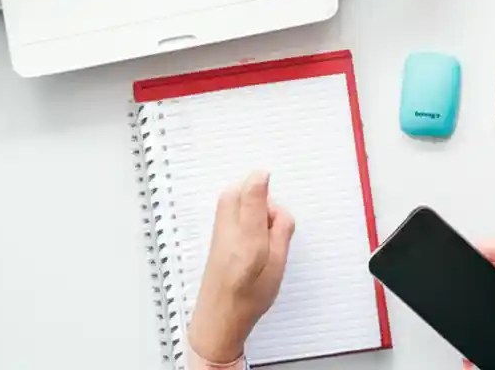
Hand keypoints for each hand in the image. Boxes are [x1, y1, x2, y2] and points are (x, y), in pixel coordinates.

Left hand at [188, 171, 295, 363]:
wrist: (218, 320)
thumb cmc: (250, 297)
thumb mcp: (277, 264)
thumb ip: (280, 231)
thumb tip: (277, 206)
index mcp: (248, 239)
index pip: (250, 196)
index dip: (259, 181)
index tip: (267, 174)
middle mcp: (229, 232)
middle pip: (235, 193)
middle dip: (253, 190)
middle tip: (272, 214)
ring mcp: (218, 234)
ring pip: (230, 201)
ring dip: (246, 200)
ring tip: (264, 226)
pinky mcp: (214, 239)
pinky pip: (227, 212)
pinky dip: (240, 210)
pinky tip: (253, 230)